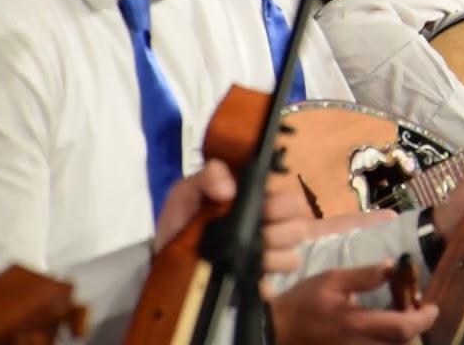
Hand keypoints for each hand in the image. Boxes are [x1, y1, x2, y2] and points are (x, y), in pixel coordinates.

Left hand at [154, 161, 310, 278]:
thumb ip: (207, 176)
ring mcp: (266, 257)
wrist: (163, 256)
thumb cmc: (181, 219)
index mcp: (260, 203)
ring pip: (292, 257)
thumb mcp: (188, 190)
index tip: (264, 211)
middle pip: (301, 228)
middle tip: (256, 233)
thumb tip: (229, 189)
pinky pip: (272, 286)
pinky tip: (242, 277)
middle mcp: (270, 228)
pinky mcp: (255, 282)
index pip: (294, 201)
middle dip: (280, 232)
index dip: (283, 206)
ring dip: (272, 257)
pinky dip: (259, 283)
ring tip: (246, 255)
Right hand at [269, 261, 437, 343]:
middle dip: (415, 330)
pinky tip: (383, 334)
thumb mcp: (331, 280)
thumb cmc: (303, 302)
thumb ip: (363, 275)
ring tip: (401, 323)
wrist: (275, 331)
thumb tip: (393, 266)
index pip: (402, 327)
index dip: (424, 319)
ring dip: (402, 340)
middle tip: (417, 312)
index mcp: (356, 323)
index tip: (432, 307)